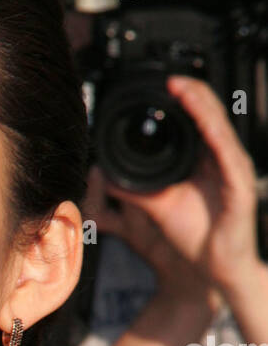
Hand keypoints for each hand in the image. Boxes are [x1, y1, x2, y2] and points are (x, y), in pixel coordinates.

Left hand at [96, 76, 261, 300]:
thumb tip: (105, 172)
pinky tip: (203, 120)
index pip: (196, 118)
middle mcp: (221, 158)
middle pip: (209, 113)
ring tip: (182, 88)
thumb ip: (132, 187)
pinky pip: (227, 152)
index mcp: (204, 158)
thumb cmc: (194, 236)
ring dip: (201, 104)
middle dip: (191, 92)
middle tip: (168, 79)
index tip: (159, 85)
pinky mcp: (240, 183)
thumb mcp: (156, 205)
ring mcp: (233, 168)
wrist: (213, 267)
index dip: (182, 98)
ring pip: (218, 126)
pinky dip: (214, 133)